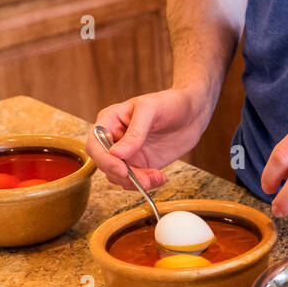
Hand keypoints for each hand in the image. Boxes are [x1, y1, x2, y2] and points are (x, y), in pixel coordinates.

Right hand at [85, 86, 210, 191]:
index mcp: (110, 120)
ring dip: (136, 182)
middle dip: (123, 175)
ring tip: (157, 176)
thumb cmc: (169, 102)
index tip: (122, 169)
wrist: (192, 112)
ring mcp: (127, 154)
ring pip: (119, 177)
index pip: (95, 144)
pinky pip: (135, 181)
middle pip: (105, 164)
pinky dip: (146, 184)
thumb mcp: (151, 110)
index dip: (104, 159)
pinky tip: (160, 178)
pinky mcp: (141, 164)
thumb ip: (135, 132)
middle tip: (144, 180)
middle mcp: (114, 139)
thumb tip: (117, 153)